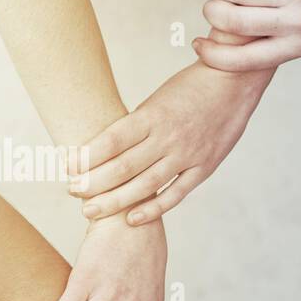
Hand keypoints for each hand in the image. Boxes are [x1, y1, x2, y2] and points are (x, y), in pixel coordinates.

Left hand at [68, 62, 266, 223]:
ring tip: (90, 210)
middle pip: (123, 167)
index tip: (66, 168)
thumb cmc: (191, 87)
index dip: (86, 157)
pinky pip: (175, 194)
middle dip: (93, 183)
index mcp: (152, 115)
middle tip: (72, 192)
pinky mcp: (204, 167)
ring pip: (145, 185)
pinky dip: (153, 208)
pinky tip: (132, 218)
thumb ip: (137, 125)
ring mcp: (187, 154)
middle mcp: (168, 136)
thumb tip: (103, 148)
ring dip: (115, 200)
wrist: (235, 83)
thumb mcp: (158, 98)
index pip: (111, 141)